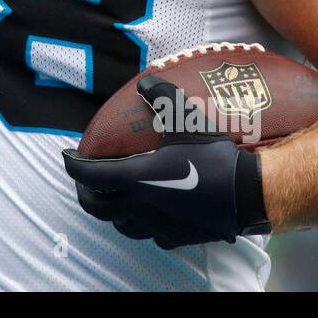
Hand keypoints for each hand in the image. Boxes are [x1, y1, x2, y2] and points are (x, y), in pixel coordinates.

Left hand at [62, 74, 270, 249]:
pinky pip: (151, 235)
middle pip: (97, 207)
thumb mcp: (187, 119)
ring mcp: (157, 225)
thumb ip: (163, 96)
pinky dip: (143, 224)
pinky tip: (151, 213)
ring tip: (115, 197)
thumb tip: (146, 81)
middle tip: (86, 181)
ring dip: (112, 212)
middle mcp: (139, 206)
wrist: (248, 193)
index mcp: (134, 178)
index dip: (73, 166)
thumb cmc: (213, 156)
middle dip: (85, 193)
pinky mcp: (177, 237)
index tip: (69, 157)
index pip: (88, 176)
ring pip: (121, 225)